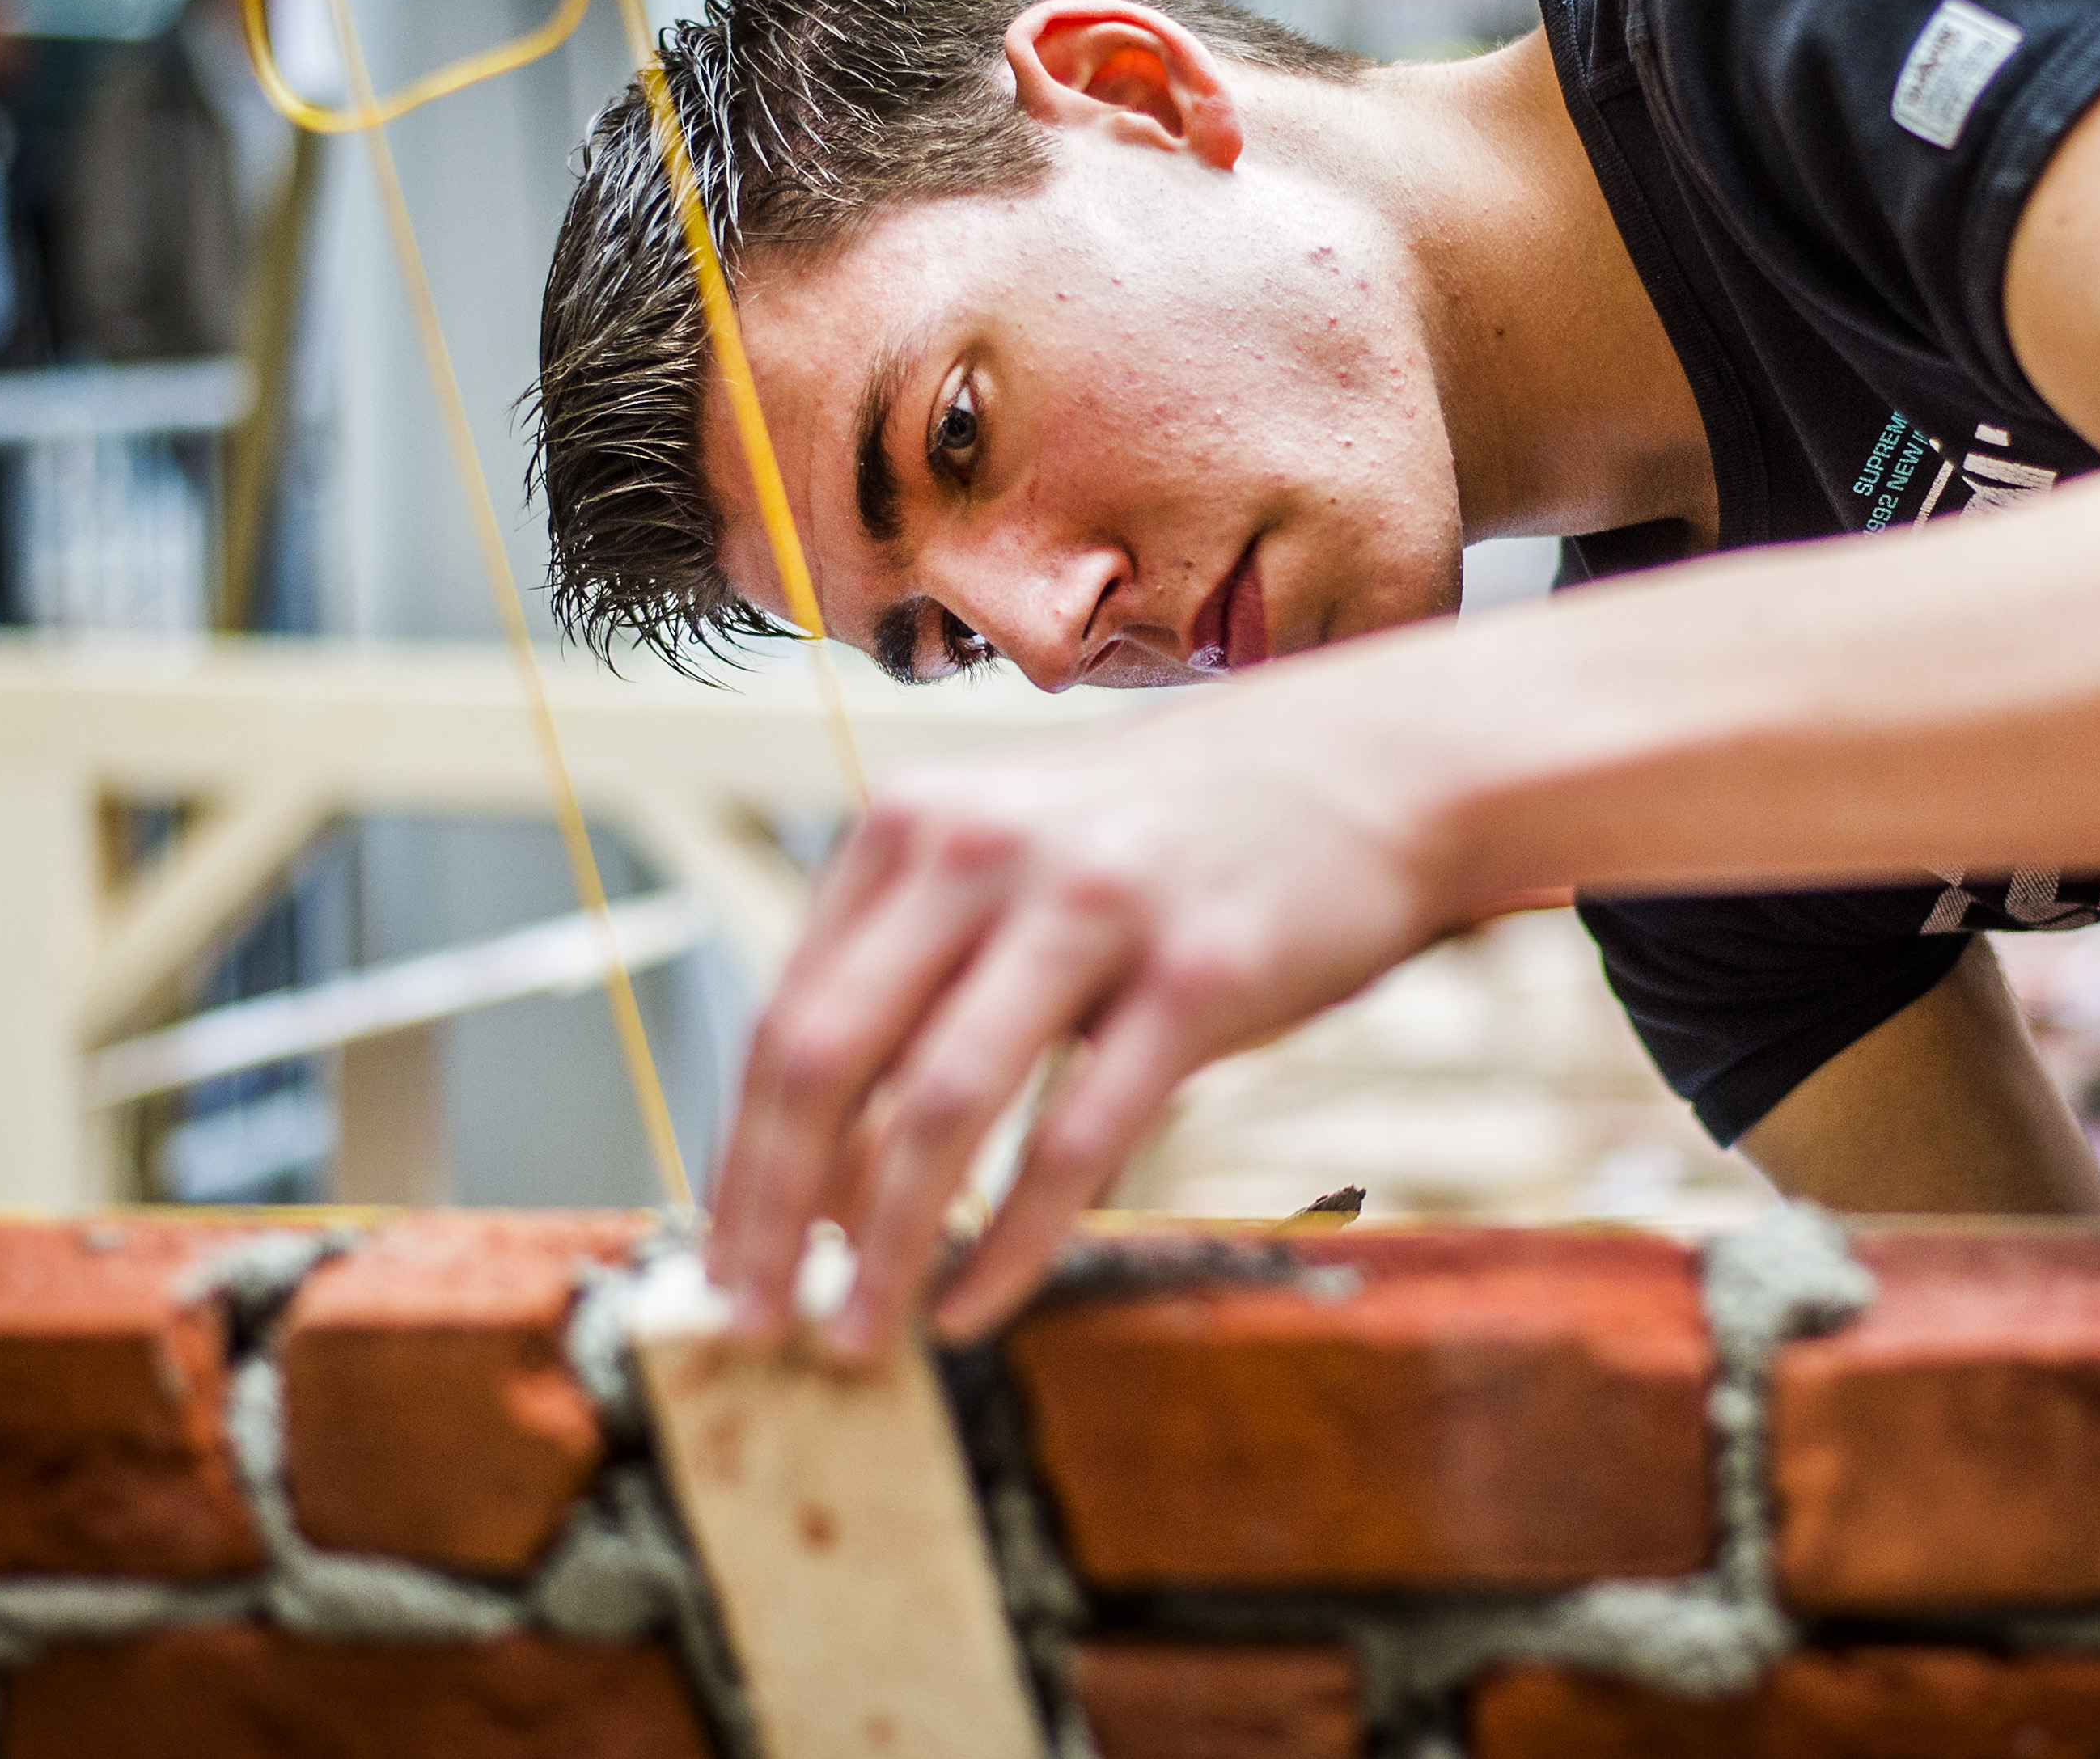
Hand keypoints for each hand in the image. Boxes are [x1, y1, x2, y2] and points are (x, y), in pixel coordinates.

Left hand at [705, 676, 1461, 1359]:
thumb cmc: (1182, 829)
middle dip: (771, 1214)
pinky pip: (1077, 1140)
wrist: (1375, 762)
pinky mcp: (1198, 975)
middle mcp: (982, 850)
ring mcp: (1091, 908)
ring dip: (881, 1247)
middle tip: (752, 1322)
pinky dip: (1011, 1243)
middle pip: (827, 1063)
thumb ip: (920, 957)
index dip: (741, 1155)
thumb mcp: (1021, 846)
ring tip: (858, 1337)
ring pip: (939, 1110)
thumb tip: (816, 1150)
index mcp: (915, 824)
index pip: (787, 1014)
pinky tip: (976, 1304)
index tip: (725, 1258)